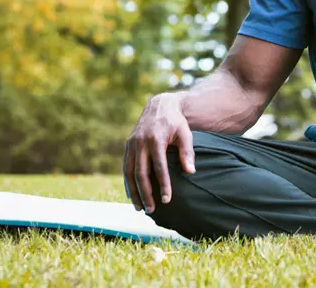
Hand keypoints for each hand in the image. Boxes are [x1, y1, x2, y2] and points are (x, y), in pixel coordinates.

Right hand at [123, 93, 195, 212]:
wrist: (159, 105)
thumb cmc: (176, 122)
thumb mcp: (185, 133)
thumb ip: (187, 152)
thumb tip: (191, 172)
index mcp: (155, 139)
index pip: (159, 167)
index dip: (163, 185)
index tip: (166, 200)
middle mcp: (140, 142)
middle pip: (141, 173)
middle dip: (146, 193)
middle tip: (152, 210)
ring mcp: (132, 144)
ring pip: (129, 172)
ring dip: (133, 192)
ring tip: (140, 208)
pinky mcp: (128, 145)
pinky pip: (125, 167)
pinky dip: (128, 183)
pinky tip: (132, 195)